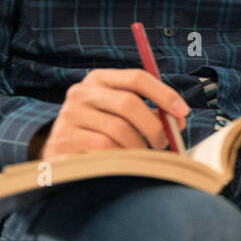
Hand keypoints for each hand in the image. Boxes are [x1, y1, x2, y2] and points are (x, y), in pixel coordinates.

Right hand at [32, 68, 189, 160]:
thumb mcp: (121, 115)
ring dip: (138, 146)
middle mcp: (81, 92)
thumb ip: (149, 113)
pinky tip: (121, 162)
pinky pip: (104, 149)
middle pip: (129, 103)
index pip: (137, 78)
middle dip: (154, 126)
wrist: (58, 153)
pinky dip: (120, 157)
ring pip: (118, 130)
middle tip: (164, 142)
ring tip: (141, 156)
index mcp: (99, 79)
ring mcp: (70, 115)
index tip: (183, 112)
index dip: (164, 94)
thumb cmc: (99, 132)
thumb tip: (179, 119)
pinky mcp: (64, 139)